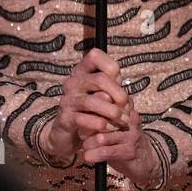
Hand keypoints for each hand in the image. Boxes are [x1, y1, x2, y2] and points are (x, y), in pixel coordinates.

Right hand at [43, 48, 129, 162]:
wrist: (70, 134)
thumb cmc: (92, 112)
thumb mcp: (105, 96)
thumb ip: (114, 88)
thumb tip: (123, 90)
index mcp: (82, 72)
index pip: (94, 56)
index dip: (111, 66)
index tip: (119, 80)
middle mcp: (72, 82)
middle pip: (99, 79)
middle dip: (118, 94)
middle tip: (127, 107)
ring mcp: (67, 100)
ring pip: (92, 101)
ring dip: (112, 112)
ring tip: (123, 121)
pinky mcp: (65, 118)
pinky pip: (84, 120)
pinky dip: (100, 125)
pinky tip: (108, 128)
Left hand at [84, 104, 162, 190]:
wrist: (147, 161)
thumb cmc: (124, 142)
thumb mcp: (114, 126)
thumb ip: (100, 118)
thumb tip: (78, 117)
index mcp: (125, 108)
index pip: (103, 102)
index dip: (88, 112)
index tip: (81, 119)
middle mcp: (128, 119)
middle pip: (100, 119)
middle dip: (86, 128)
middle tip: (81, 134)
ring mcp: (130, 135)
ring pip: (101, 137)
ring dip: (88, 143)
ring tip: (85, 147)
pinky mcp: (129, 151)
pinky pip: (105, 151)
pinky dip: (93, 155)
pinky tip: (88, 157)